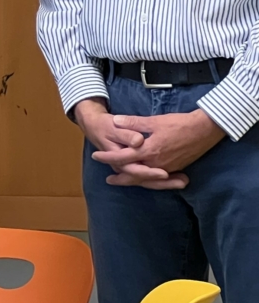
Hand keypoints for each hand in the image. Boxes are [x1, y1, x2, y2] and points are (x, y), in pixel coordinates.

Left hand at [92, 109, 223, 185]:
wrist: (205, 130)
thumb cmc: (179, 123)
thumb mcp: (154, 121)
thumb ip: (134, 123)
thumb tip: (115, 121)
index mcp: (149, 151)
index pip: (123, 157)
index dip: (108, 157)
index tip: (96, 156)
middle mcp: (157, 163)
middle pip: (134, 174)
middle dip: (120, 177)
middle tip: (108, 180)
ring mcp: (167, 167)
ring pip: (146, 179)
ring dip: (134, 180)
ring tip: (124, 181)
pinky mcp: (176, 168)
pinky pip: (158, 178)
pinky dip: (148, 180)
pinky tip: (144, 178)